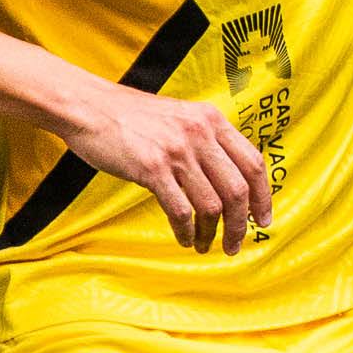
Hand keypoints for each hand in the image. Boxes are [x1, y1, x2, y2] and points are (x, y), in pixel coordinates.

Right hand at [57, 79, 270, 253]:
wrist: (89, 107)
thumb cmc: (132, 118)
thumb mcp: (181, 117)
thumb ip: (207, 141)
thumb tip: (231, 180)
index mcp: (212, 120)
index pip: (254, 163)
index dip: (263, 197)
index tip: (263, 220)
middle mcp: (200, 133)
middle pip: (238, 190)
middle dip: (241, 224)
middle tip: (236, 244)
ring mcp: (177, 151)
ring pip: (212, 205)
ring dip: (212, 233)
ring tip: (205, 245)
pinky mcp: (152, 168)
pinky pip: (181, 211)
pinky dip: (186, 231)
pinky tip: (183, 238)